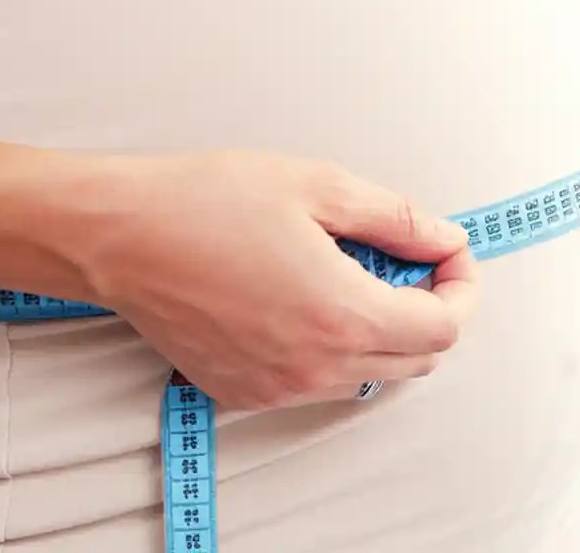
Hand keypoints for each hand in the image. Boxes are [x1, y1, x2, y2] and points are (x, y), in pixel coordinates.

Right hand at [69, 150, 478, 408]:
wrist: (117, 235)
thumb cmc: (208, 201)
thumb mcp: (321, 187)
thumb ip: (398, 220)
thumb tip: (445, 239)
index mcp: (344, 316)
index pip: (446, 327)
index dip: (462, 288)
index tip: (450, 255)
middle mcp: (317, 366)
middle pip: (420, 358)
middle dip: (432, 309)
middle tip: (408, 260)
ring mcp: (280, 387)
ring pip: (373, 374)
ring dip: (385, 331)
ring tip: (352, 274)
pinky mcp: (247, 393)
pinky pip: (321, 383)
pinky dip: (336, 349)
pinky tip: (306, 300)